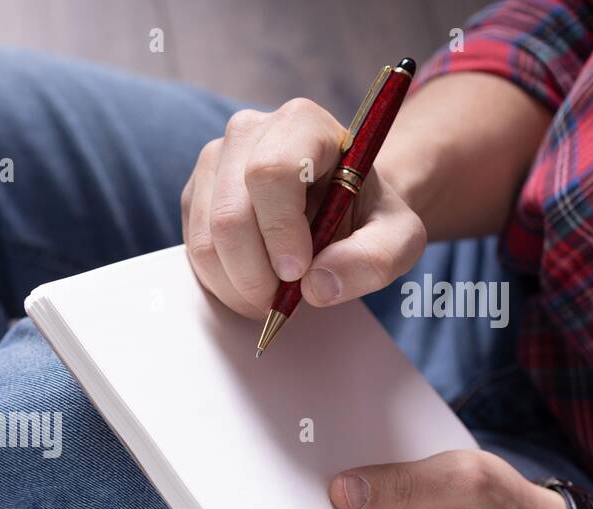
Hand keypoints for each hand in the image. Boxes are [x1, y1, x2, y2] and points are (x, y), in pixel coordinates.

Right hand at [181, 98, 426, 319]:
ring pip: (205, 240)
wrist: (338, 207)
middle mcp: (248, 132)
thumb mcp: (399, 238)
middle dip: (255, 275)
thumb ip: (375, 260)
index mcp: (302, 124)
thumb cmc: (366, 216)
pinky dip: (221, 281)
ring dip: (237, 285)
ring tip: (271, 297)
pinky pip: (193, 250)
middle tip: (283, 301)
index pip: (271, 173)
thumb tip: (317, 285)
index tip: (298, 271)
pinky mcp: (195, 195)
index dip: (279, 231)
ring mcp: (213, 162)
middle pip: (231, 216)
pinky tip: (252, 280)